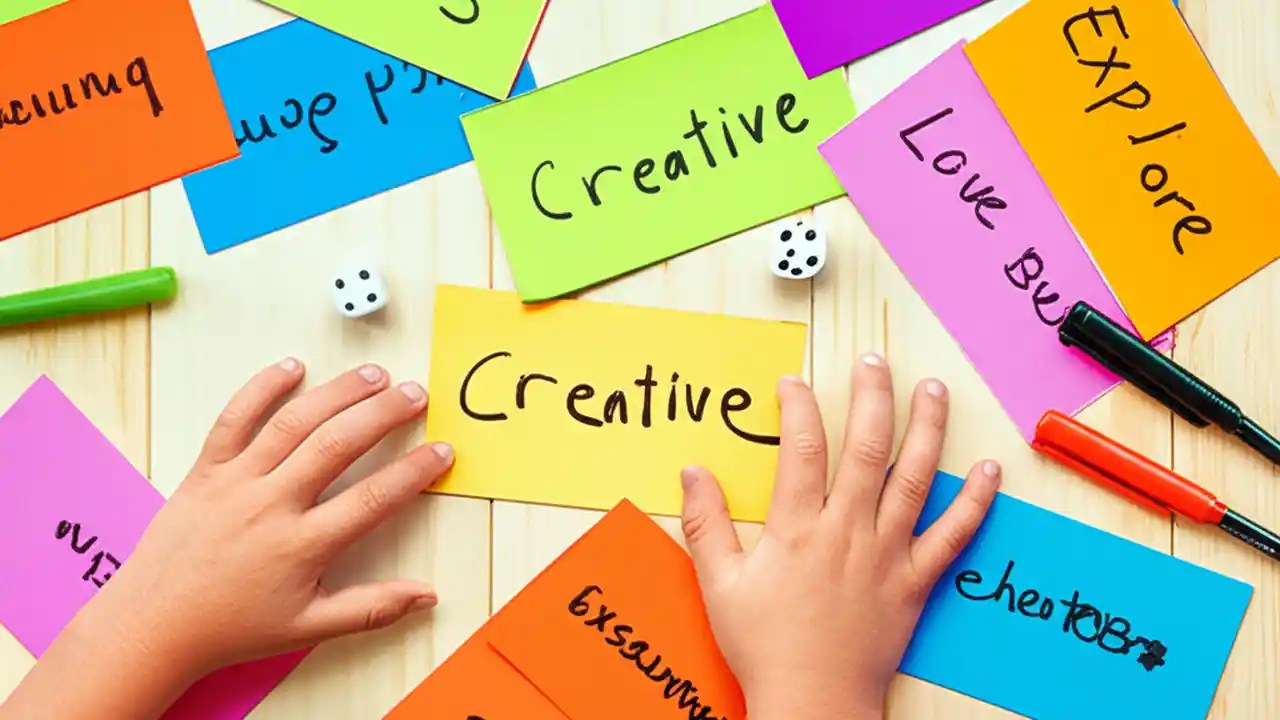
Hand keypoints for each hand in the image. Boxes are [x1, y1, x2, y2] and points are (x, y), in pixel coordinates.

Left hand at [3, 359, 453, 718]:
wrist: (153, 625)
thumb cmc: (230, 627)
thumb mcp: (308, 627)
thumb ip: (371, 609)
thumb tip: (426, 596)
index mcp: (301, 546)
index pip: (372, 500)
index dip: (413, 472)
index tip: (441, 452)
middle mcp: (270, 506)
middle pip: (337, 445)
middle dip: (383, 414)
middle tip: (415, 396)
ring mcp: (235, 482)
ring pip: (294, 424)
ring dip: (337, 393)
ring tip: (374, 375)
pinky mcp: (206, 470)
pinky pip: (234, 419)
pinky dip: (262, 388)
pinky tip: (292, 367)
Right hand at [679, 355, 1000, 719]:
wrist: (812, 703)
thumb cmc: (764, 648)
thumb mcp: (718, 585)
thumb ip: (704, 523)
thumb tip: (692, 471)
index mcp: (797, 529)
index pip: (801, 449)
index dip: (798, 407)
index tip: (793, 382)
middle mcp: (847, 531)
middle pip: (866, 447)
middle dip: (872, 396)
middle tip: (875, 362)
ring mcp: (886, 554)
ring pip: (914, 478)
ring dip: (927, 429)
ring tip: (934, 390)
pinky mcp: (914, 581)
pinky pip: (953, 535)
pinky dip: (975, 501)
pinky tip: (988, 469)